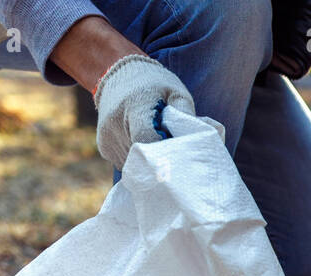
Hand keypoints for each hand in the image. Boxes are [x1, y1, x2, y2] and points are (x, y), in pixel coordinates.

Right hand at [93, 54, 194, 169]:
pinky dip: (138, 161)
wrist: (118, 75)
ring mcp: (107, 138)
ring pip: (134, 165)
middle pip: (142, 158)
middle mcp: (115, 124)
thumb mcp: (175, 92)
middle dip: (160, 161)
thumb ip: (187, 115)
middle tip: (175, 155)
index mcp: (134, 108)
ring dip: (149, 162)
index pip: (148, 140)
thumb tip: (207, 136)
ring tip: (158, 146)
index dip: (165, 153)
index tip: (178, 155)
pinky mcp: (103, 148)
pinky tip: (144, 146)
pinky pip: (125, 164)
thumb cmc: (154, 84)